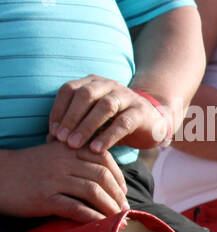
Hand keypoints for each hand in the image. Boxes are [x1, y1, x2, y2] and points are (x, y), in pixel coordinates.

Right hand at [0, 141, 129, 221]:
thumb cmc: (28, 169)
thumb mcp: (53, 156)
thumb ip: (76, 160)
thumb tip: (106, 175)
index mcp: (67, 149)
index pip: (104, 159)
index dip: (119, 177)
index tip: (123, 191)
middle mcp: (62, 161)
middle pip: (103, 176)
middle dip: (118, 195)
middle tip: (125, 209)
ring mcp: (53, 179)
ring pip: (93, 192)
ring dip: (110, 208)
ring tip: (117, 219)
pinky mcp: (44, 198)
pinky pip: (76, 208)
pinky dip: (93, 218)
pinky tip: (101, 225)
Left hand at [48, 75, 170, 153]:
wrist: (152, 121)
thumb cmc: (115, 122)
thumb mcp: (93, 120)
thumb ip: (76, 125)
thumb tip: (50, 140)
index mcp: (93, 83)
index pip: (69, 89)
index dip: (58, 110)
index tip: (52, 132)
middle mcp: (109, 85)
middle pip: (85, 95)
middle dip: (70, 117)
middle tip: (61, 139)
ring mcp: (126, 96)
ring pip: (104, 107)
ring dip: (86, 126)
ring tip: (75, 145)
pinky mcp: (140, 112)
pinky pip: (123, 123)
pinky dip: (107, 136)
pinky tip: (97, 149)